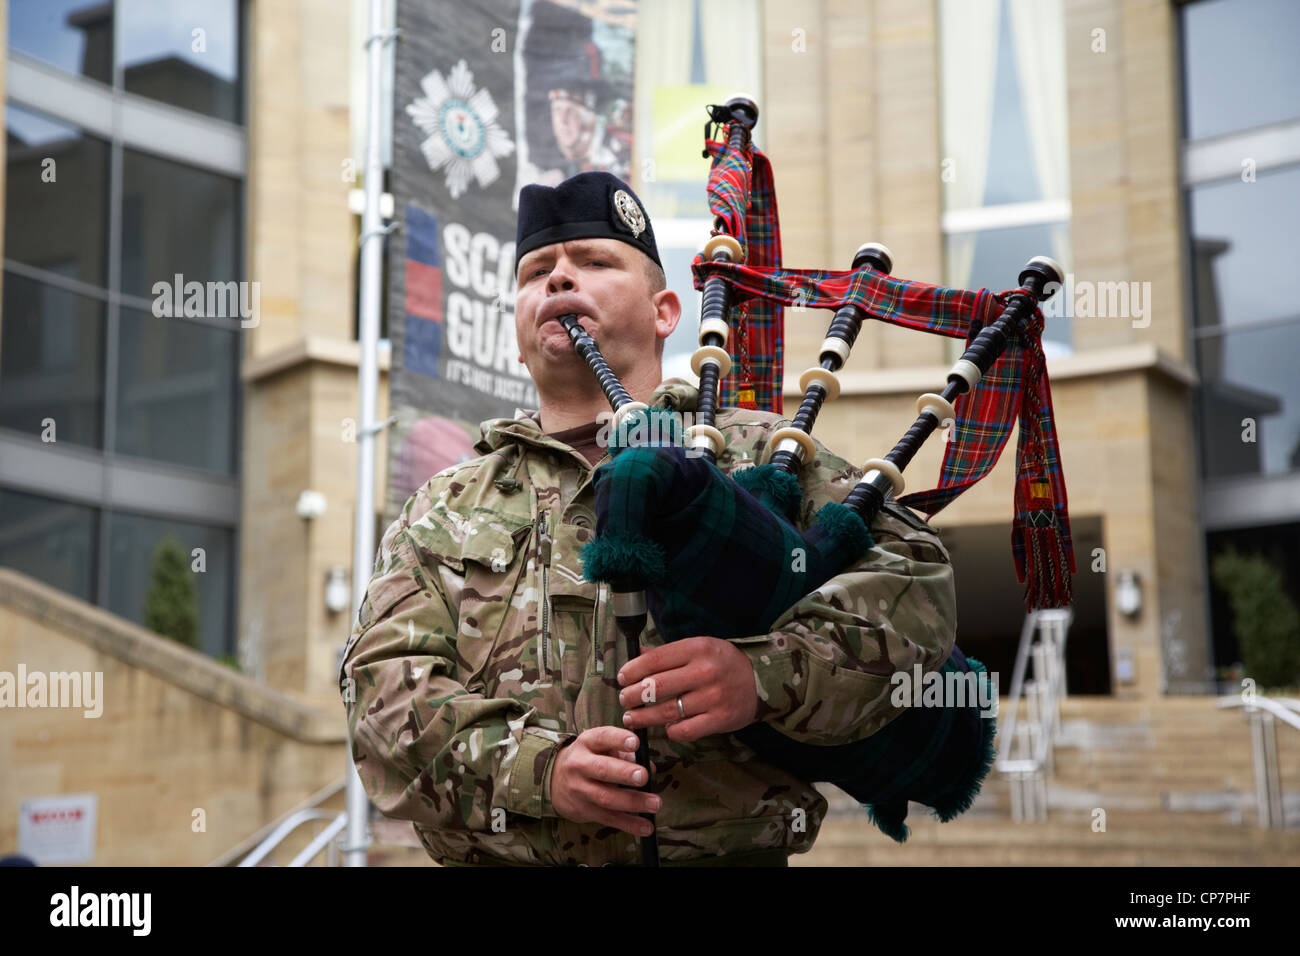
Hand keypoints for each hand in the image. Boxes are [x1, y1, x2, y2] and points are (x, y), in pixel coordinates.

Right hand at [550, 726, 659, 837]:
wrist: (555, 780)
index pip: (602, 737)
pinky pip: (608, 818)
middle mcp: (580, 765)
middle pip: (602, 769)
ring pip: (606, 797)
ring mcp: (580, 789)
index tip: (635, 743)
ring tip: (655, 803)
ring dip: (633, 802)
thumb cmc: (588, 758)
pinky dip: (629, 824)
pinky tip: (646, 826)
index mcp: (587, 743)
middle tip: (644, 776)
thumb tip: (650, 767)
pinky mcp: (584, 810)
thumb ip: (626, 753)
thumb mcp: (601, 747)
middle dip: (624, 773)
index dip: (619, 740)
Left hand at [617, 636, 757, 742]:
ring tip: (631, 718)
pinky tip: (666, 727)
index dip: (632, 671)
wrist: (759, 680)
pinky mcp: (720, 719)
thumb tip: (636, 654)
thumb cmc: (722, 662)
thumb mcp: (698, 647)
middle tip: (624, 700)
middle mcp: (705, 671)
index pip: (654, 660)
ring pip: (667, 712)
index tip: (621, 679)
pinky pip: (685, 730)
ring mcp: (713, 697)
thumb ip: (667, 653)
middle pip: (656, 687)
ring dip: (643, 718)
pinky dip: (670, 731)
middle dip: (632, 696)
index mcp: (697, 648)